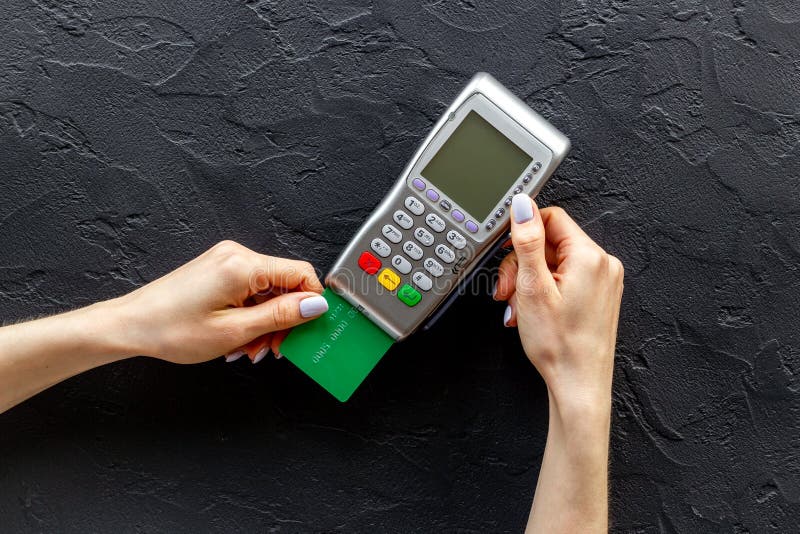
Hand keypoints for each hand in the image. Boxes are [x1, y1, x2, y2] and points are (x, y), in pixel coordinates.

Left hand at [113, 240, 326, 363]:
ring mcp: (226, 261)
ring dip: (266, 322)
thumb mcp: (235, 331)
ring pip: (268, 291)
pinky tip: (239, 338)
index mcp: (243, 265)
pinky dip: (251, 315)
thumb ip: (281, 315)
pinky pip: (250, 290)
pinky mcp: (219, 270)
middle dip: (284, 320)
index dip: (311, 303)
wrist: (130, 325)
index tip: (307, 329)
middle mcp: (236, 256)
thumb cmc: (171, 329)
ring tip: (249, 349)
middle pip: (285, 284)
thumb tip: (316, 305)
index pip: (301, 273)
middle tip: (273, 349)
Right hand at [494, 195, 622, 407]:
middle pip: (550, 243)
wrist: (579, 386)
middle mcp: (602, 264)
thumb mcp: (533, 287)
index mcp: (589, 256)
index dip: (523, 234)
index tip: (507, 254)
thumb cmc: (560, 346)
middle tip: (507, 291)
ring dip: (528, 283)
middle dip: (521, 266)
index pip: (551, 218)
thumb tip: (522, 205)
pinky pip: (564, 280)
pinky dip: (543, 292)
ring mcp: (602, 281)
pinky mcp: (598, 296)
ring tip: (517, 307)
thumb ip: (527, 241)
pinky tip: (530, 312)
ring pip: (554, 264)